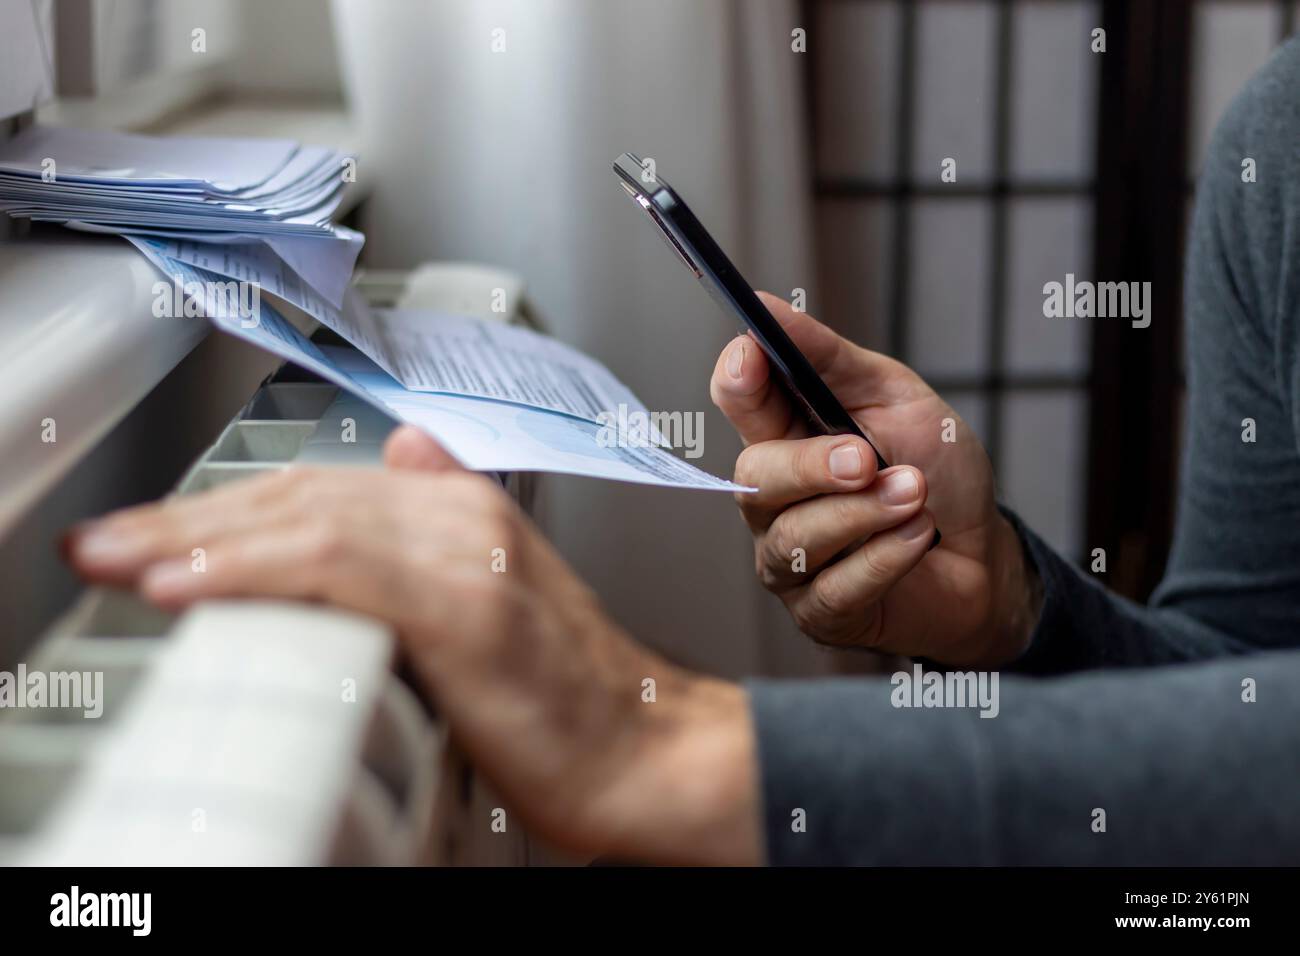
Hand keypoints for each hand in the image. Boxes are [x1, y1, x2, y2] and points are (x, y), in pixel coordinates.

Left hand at [65, 427, 760, 864]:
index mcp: (464, 509)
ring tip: (123, 559)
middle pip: (302, 492)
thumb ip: (441, 524)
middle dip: (189, 516)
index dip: (223, 508)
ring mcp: (468, 555)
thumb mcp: (497, 594)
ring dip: (201, 539)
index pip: (319, 487)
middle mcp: (463, 515)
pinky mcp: (468, 607)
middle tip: (106, 541)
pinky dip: (254, 571)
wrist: (647, 749)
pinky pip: (339, 569)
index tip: (149, 535)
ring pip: (310, 518)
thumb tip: (405, 455)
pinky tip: (191, 584)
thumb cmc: (568, 697)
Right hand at [710, 293, 1039, 666]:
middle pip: (753, 478)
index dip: (736, 379)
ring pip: (794, 537)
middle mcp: (775, 499)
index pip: (737, 402)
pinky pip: (833, 588)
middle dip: (813, 466)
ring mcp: (790, 559)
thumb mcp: (895, 396)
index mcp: (786, 435)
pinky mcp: (818, 611)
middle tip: (868, 459)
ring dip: (865, 514)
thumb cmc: (934, 470)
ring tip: (916, 496)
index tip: (754, 356)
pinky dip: (884, 558)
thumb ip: (829, 357)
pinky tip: (919, 538)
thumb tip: (763, 305)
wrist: (984, 554)